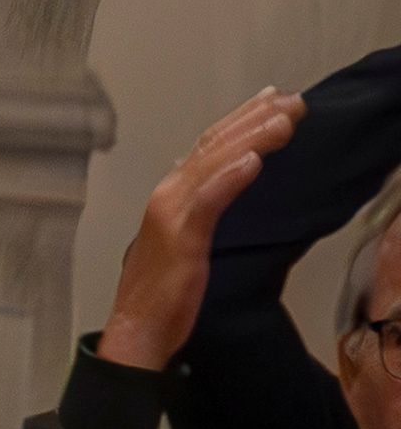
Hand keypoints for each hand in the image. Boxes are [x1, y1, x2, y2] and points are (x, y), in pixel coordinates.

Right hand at [108, 85, 300, 373]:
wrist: (137, 328)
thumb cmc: (162, 290)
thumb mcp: (185, 236)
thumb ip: (201, 202)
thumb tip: (220, 174)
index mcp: (172, 194)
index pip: (210, 147)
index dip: (242, 120)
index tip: (274, 103)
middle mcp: (168, 195)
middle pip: (214, 146)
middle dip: (254, 119)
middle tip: (290, 100)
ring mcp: (172, 214)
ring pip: (213, 165)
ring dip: (249, 139)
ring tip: (282, 121)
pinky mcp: (181, 237)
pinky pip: (208, 201)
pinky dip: (229, 178)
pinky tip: (253, 161)